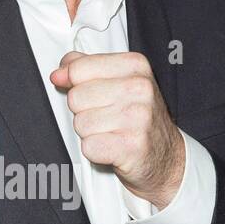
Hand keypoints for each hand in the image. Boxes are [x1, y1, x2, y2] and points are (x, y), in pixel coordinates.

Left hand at [50, 50, 184, 209]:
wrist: (166, 157)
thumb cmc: (138, 118)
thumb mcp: (118, 82)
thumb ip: (85, 69)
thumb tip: (58, 74)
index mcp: (135, 66)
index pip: (78, 69)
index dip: (76, 85)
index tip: (91, 95)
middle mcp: (140, 88)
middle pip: (76, 97)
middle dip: (84, 112)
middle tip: (107, 118)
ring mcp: (138, 117)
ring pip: (80, 123)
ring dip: (90, 133)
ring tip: (111, 133)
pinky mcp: (132, 146)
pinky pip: (88, 146)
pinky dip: (95, 151)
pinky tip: (112, 147)